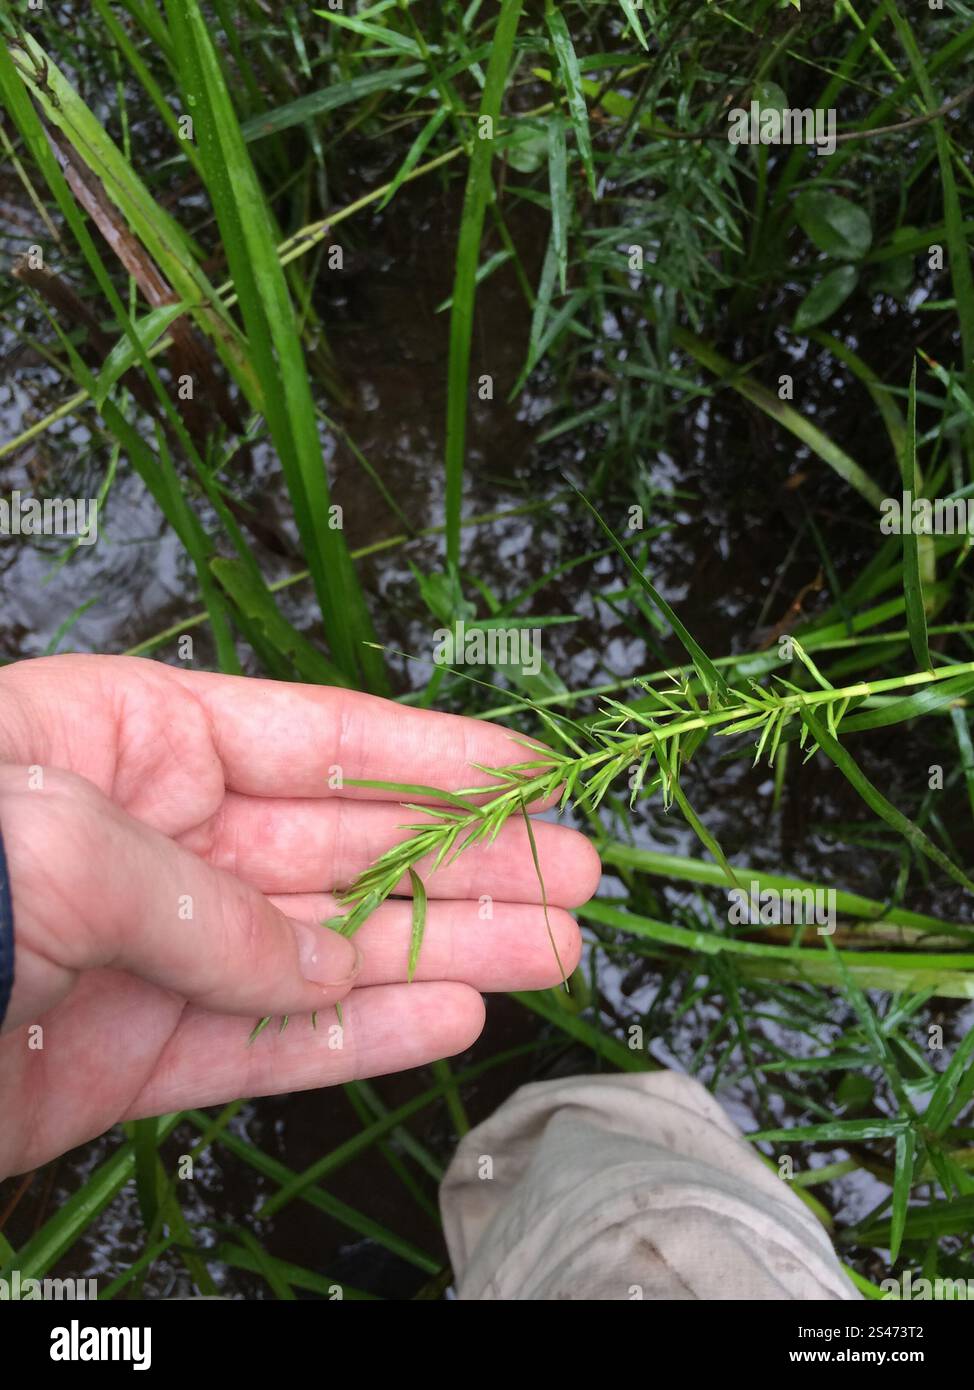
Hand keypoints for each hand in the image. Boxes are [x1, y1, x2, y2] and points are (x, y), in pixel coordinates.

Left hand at [0, 655, 598, 1177]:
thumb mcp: (63, 839)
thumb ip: (210, 903)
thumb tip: (312, 963)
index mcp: (134, 738)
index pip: (323, 738)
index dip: (436, 757)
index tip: (531, 774)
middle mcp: (156, 837)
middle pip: (347, 847)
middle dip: (465, 861)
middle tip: (572, 876)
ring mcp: (154, 951)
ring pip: (332, 949)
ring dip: (444, 950)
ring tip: (550, 952)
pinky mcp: (133, 1058)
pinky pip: (275, 1042)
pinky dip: (364, 1035)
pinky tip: (449, 1019)